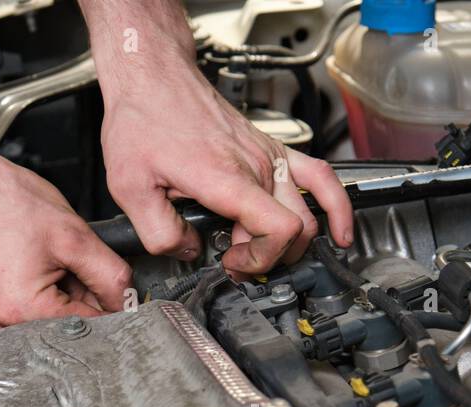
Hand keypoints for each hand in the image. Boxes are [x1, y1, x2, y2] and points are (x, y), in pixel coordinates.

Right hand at [0, 138, 131, 332]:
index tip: (108, 281)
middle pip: (70, 328)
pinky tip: (35, 268)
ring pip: (53, 321)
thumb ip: (111, 276)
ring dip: (63, 295)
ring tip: (46, 262)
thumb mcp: (73, 236)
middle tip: (70, 264)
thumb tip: (127, 303)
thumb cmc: (2, 202)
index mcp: (23, 312)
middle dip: (83, 298)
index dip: (109, 304)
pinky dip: (44, 294)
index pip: (91, 328)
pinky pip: (33, 314)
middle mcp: (2, 327)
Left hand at [97, 62, 353, 274]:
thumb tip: (189, 252)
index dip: (262, 259)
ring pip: (307, 214)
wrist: (154, 79)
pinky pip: (321, 177)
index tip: (233, 264)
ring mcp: (269, 157)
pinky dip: (338, 207)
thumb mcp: (130, 188)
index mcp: (227, 178)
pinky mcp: (272, 150)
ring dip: (291, 242)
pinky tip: (341, 231)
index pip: (278, 230)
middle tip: (236, 261)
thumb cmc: (144, 120)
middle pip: (295, 229)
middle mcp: (256, 167)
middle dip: (269, 257)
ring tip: (263, 249)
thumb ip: (160, 234)